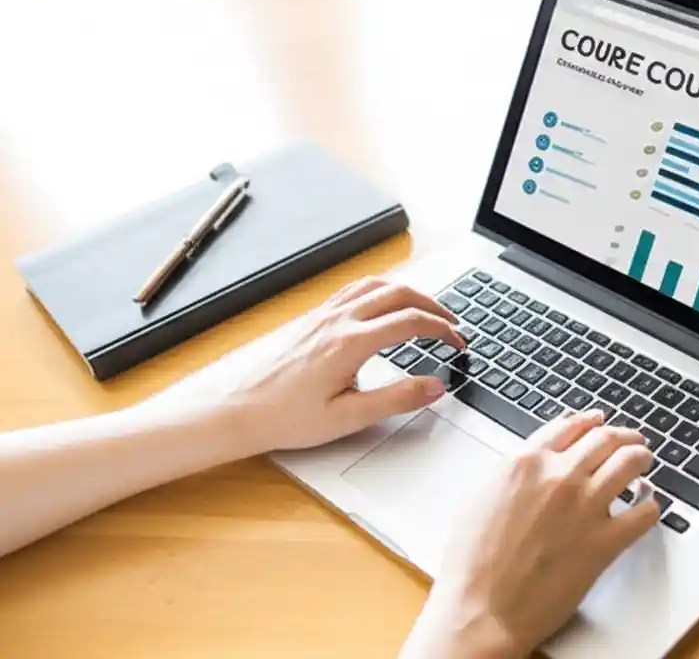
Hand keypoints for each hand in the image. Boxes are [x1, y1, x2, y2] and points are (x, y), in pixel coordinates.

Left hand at [223, 276, 464, 453]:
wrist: (237, 409)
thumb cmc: (284, 417)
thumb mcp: (348, 418)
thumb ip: (396, 399)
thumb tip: (434, 386)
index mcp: (350, 343)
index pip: (411, 322)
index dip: (443, 330)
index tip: (458, 343)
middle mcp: (337, 321)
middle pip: (399, 293)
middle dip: (433, 305)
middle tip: (452, 324)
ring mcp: (323, 315)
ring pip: (376, 284)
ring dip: (408, 292)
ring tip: (426, 309)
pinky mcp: (312, 318)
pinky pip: (354, 289)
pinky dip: (381, 290)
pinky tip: (384, 303)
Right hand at [401, 411, 659, 658]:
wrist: (483, 607)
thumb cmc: (473, 562)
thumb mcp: (478, 495)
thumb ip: (509, 470)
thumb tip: (528, 459)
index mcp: (526, 462)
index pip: (570, 426)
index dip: (590, 421)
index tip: (598, 421)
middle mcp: (560, 476)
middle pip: (606, 438)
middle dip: (624, 436)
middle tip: (632, 441)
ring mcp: (586, 506)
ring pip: (631, 463)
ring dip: (641, 459)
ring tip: (644, 464)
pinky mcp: (605, 541)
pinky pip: (644, 513)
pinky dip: (651, 505)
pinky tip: (647, 506)